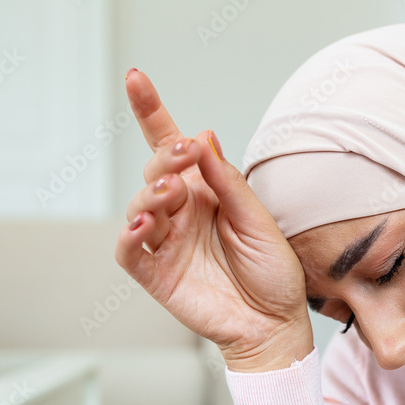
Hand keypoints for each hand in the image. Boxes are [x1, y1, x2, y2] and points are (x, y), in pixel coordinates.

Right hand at [115, 70, 312, 371]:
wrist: (275, 325)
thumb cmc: (273, 274)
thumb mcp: (259, 221)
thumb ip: (228, 183)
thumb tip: (203, 136)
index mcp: (207, 193)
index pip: (172, 147)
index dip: (152, 113)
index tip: (136, 79)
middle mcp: (182, 213)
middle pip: (155, 172)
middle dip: (164, 159)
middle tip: (184, 155)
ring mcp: (165, 243)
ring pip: (139, 206)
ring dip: (150, 193)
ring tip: (172, 195)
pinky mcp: (155, 274)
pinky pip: (128, 250)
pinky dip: (129, 234)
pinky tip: (145, 223)